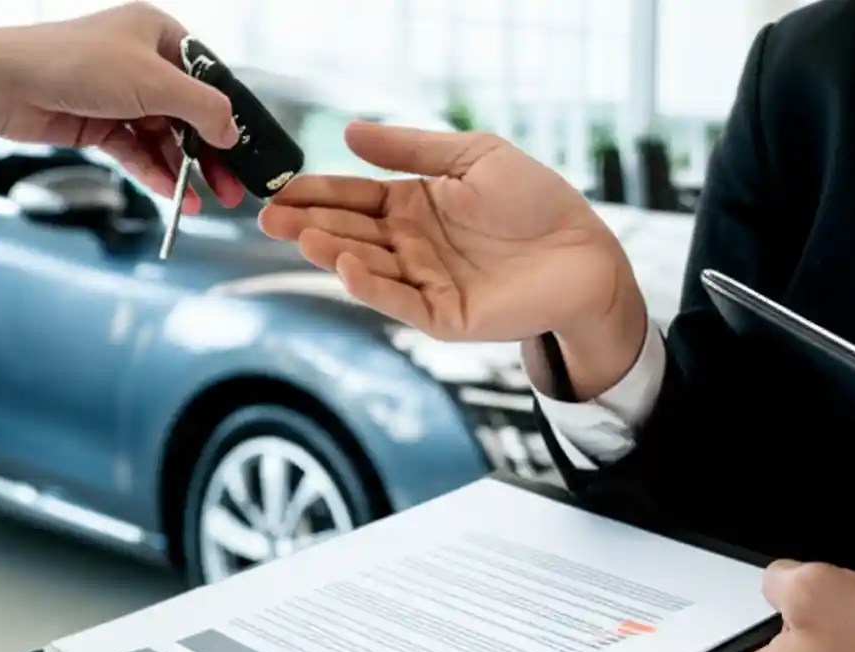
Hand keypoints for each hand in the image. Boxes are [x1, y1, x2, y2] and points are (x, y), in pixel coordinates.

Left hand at [0, 2, 243, 211]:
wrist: (9, 83)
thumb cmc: (73, 62)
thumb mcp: (154, 82)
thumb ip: (202, 108)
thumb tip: (232, 132)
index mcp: (159, 34)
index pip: (209, 78)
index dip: (228, 117)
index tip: (244, 150)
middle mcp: (141, 61)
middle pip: (189, 113)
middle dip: (210, 154)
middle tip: (230, 188)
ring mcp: (120, 94)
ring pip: (163, 137)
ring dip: (183, 170)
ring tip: (201, 201)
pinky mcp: (100, 122)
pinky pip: (137, 151)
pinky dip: (154, 172)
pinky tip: (172, 194)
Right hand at [259, 121, 648, 396]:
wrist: (586, 251)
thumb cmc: (536, 201)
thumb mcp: (472, 158)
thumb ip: (411, 150)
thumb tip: (348, 133)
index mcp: (413, 206)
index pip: (353, 198)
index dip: (316, 194)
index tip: (279, 191)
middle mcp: (410, 246)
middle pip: (349, 233)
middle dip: (308, 224)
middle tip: (268, 217)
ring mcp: (423, 282)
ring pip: (366, 266)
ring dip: (330, 252)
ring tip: (299, 236)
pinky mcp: (442, 316)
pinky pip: (399, 300)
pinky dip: (370, 286)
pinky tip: (345, 266)